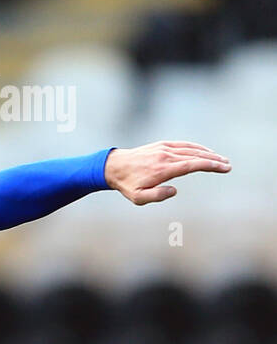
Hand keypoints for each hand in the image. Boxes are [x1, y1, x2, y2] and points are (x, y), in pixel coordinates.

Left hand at [104, 141, 229, 205]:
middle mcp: (166, 156)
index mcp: (163, 169)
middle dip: (214, 160)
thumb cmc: (127, 185)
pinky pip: (184, 145)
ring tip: (221, 160)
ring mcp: (165, 148)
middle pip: (196, 156)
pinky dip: (197, 147)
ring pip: (191, 149)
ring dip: (208, 154)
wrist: (115, 166)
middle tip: (228, 166)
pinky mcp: (163, 145)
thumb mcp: (138, 198)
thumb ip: (157, 196)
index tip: (223, 168)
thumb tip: (175, 191)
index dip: (210, 166)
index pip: (193, 165)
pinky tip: (205, 152)